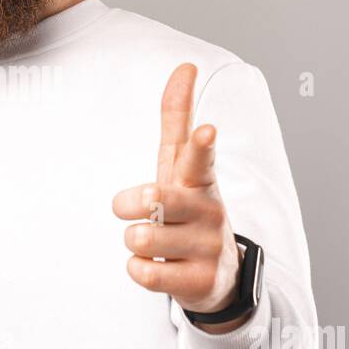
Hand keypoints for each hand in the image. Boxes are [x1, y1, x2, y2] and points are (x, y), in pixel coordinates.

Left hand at [111, 63, 246, 333]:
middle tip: (136, 209)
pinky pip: (143, 273)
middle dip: (131, 202)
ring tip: (153, 242)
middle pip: (157, 199)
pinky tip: (157, 268)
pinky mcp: (200, 283)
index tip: (207, 130)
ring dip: (134, 240)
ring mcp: (207, 248)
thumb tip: (185, 65)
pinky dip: (139, 270)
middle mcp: (208, 211)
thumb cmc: (189, 208)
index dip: (201, 144)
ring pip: (140, 238)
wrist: (217, 275)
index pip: (200, 157)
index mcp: (200, 179)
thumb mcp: (182, 167)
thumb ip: (179, 119)